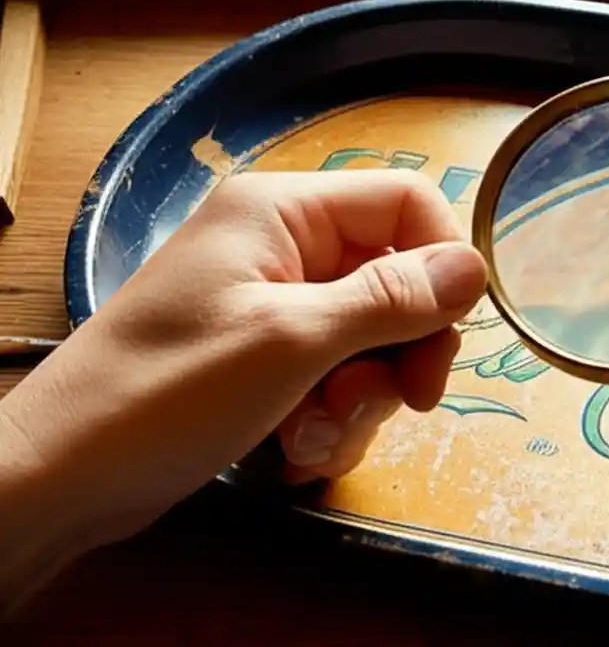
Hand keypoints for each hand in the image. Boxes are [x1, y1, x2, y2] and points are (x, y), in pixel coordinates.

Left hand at [0, 169, 486, 606]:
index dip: (441, 265)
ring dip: (361, 398)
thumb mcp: (293, 342)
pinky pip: (336, 374)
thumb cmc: (167, 393)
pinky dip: (330, 416)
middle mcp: (283, 246)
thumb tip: (474, 266)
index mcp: (284, 211)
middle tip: (391, 403)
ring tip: (311, 437)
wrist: (62, 477)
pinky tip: (295, 449)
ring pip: (372, 339)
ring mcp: (272, 304)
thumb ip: (392, 299)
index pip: (407, 202)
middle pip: (397, 280)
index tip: (445, 340)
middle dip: (397, 353)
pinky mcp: (264, 358)